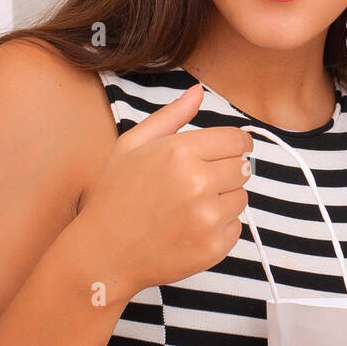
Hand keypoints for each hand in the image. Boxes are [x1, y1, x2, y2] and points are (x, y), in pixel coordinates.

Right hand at [74, 83, 254, 297]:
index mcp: (179, 152)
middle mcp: (198, 183)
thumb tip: (198, 92)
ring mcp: (208, 217)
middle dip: (225, 172)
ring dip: (223, 200)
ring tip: (188, 207)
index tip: (225, 152)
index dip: (233, 144)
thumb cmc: (115, 197)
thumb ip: (170, 116)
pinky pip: (236, 227)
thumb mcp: (132, 145)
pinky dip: (219, 228)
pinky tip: (189, 228)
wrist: (103, 254)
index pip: (237, 139)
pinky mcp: (214, 247)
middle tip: (196, 183)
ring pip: (241, 197)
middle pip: (243, 167)